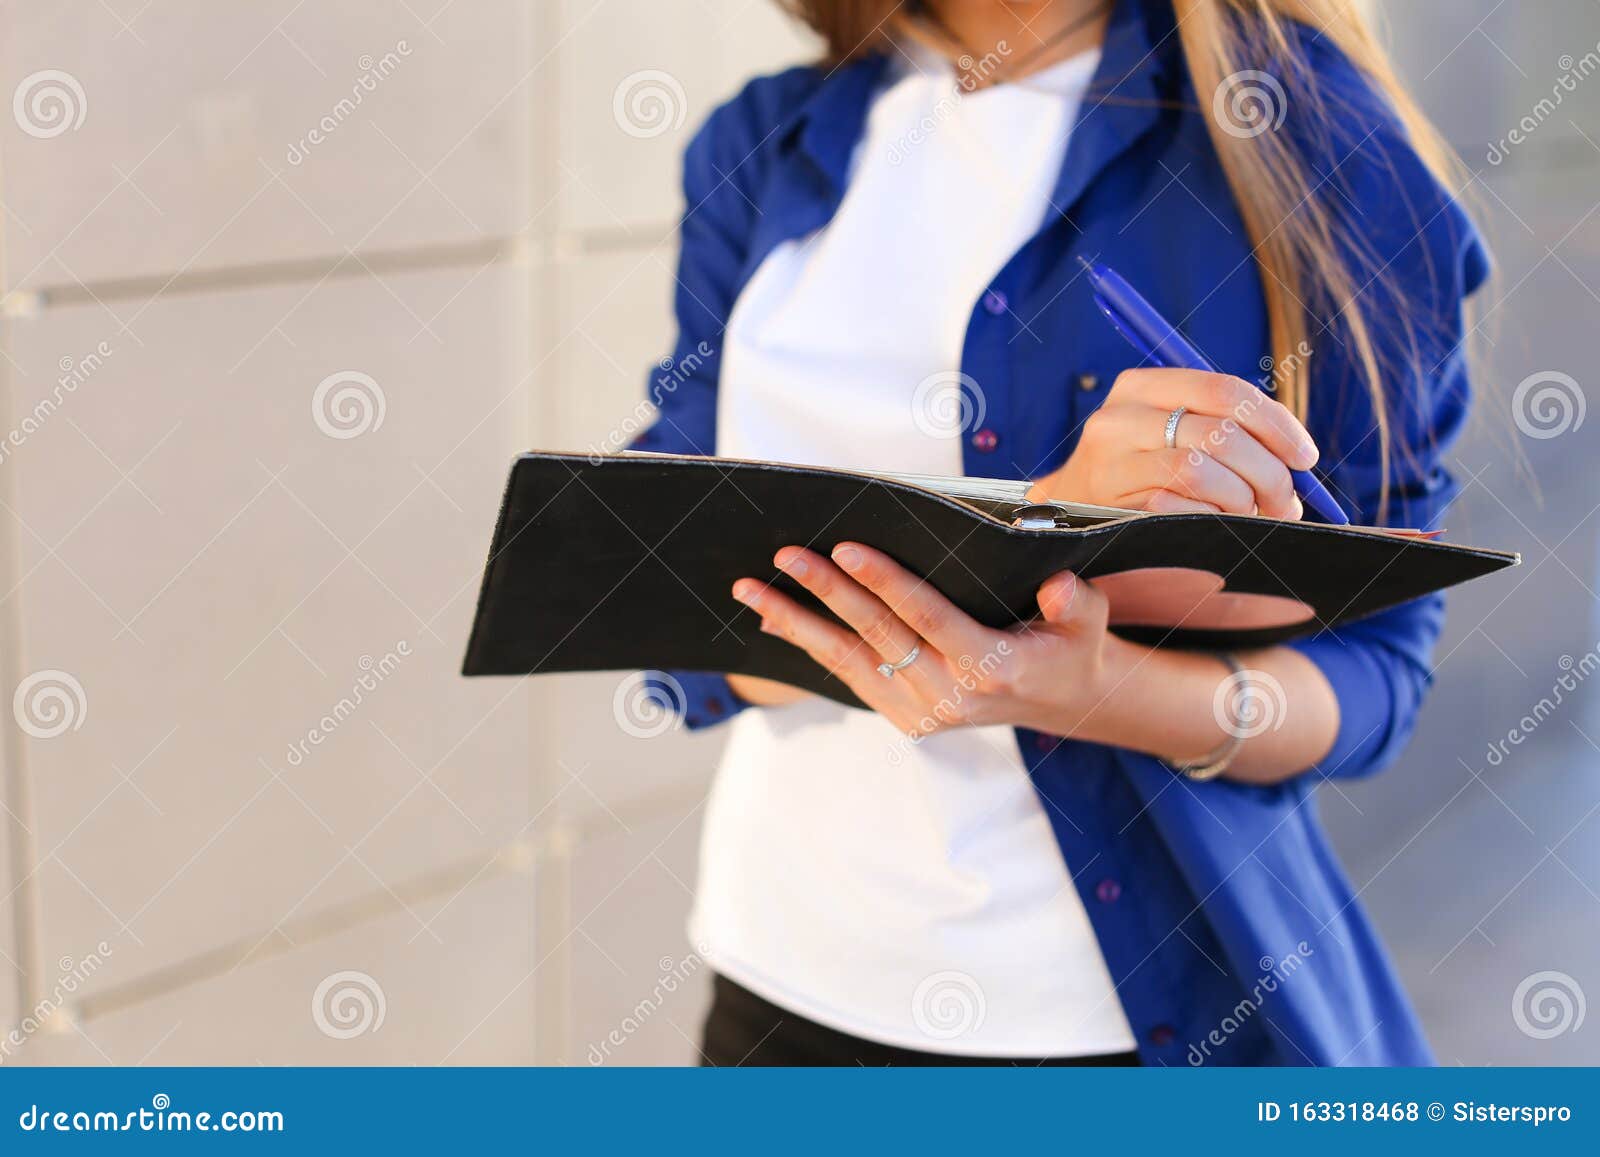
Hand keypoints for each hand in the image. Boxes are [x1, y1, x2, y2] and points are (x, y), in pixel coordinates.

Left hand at [730, 542, 1125, 737]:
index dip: (884, 581)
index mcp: (991, 666)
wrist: (1061, 700)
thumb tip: (1058, 587)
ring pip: (847, 660)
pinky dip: (808, 647)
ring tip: (750, 590)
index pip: (926, 616)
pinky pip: (847, 676)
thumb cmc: (1069, 642)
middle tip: (785, 555)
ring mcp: (920, 711)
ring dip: (795, 622)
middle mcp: (949, 695)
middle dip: (826, 591)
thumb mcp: (1088, 620)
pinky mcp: (903, 717)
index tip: (845, 547)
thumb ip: (1075, 603)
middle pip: (876, 634)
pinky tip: (773, 620)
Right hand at [1037, 368, 1318, 516]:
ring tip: (1249, 515)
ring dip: (1240, 501)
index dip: (1275, 424)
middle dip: (1267, 472)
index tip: (1304, 458)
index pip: (1223, 390)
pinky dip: (1211, 522)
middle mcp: (1118, 418)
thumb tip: (1299, 461)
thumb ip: (1225, 428)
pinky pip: (1180, 512)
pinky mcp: (1110, 506)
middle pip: (1219, 434)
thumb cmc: (1140, 470)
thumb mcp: (1170, 431)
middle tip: (1286, 500)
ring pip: (1201, 473)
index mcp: (1139, 386)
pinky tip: (1215, 527)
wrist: (1071, 510)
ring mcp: (1109, 464)